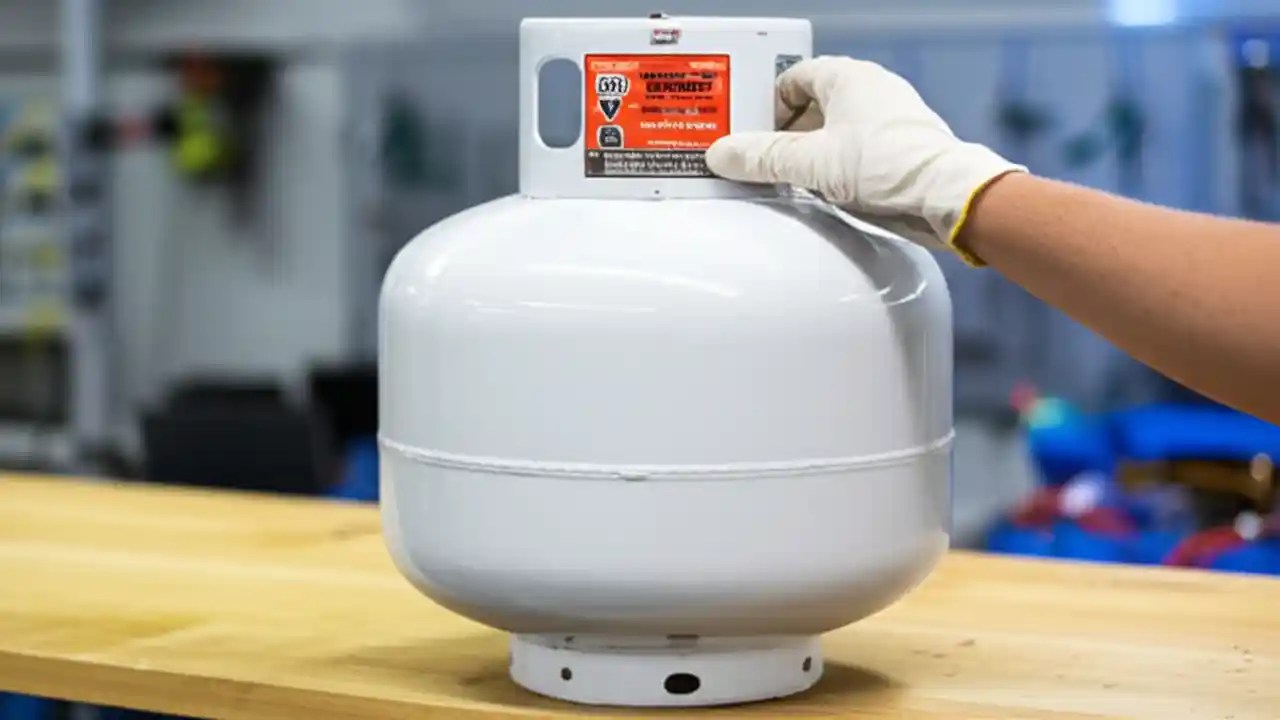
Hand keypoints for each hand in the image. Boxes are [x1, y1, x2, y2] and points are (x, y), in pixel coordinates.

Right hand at [706, 56, 1024, 263]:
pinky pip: (850, 154)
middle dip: (781, 135)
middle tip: (757, 159)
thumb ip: (764, 159)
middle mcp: (869, 93)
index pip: (791, 77)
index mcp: (848, 78)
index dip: (765, 105)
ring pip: (831, 133)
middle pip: (809, 107)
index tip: (747, 132)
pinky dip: (830, 170)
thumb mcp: (812, 163)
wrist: (947, 198)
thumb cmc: (891, 166)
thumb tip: (724, 154)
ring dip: (806, 156)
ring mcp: (885, 123)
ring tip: (785, 181)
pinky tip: (820, 193)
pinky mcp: (895, 153)